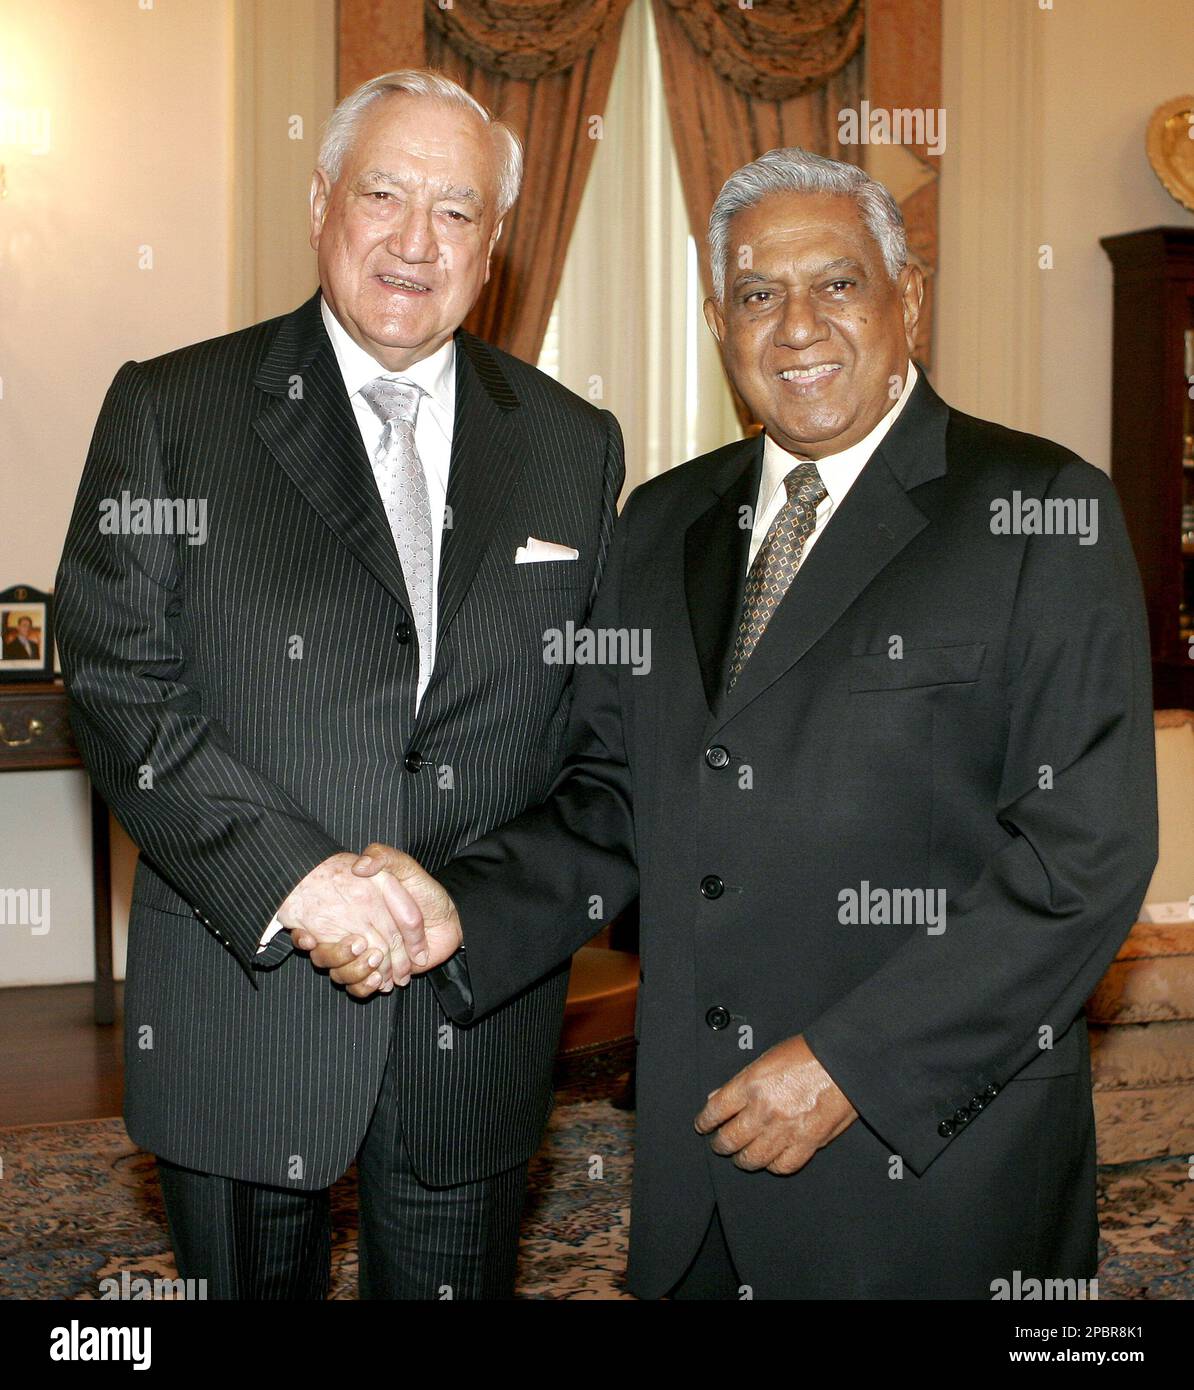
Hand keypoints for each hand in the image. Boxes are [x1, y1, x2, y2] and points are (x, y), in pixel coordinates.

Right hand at [296, 843, 462, 998]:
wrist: (451, 919)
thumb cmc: (426, 891)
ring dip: (353, 973)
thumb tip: (358, 866)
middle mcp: (354, 936)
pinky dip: (365, 987)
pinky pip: (359, 989)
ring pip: (340, 975)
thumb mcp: (403, 867)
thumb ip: (383, 858)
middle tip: (359, 946)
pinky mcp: (378, 975)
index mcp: (352, 911)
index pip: (319, 927)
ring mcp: (365, 957)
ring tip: (375, 962)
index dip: (307, 934)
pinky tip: (378, 981)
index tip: (308, 936)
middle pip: (325, 956)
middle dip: (335, 956)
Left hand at [694, 1035, 856, 1174]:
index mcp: (751, 1084)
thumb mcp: (766, 1058)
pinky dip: (773, 1165)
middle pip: (730, 1139)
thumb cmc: (809, 1054)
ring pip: (752, 1158)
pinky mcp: (807, 1144)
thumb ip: (741, 1082)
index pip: (715, 1111)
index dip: (704, 1122)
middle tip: (720, 1143)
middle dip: (720, 1144)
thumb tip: (718, 1097)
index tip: (702, 1126)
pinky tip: (770, 1160)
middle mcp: (764, 1110)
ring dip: (743, 1159)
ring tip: (742, 1156)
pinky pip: (782, 1166)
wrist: (844, 1061)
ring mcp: (785, 1130)